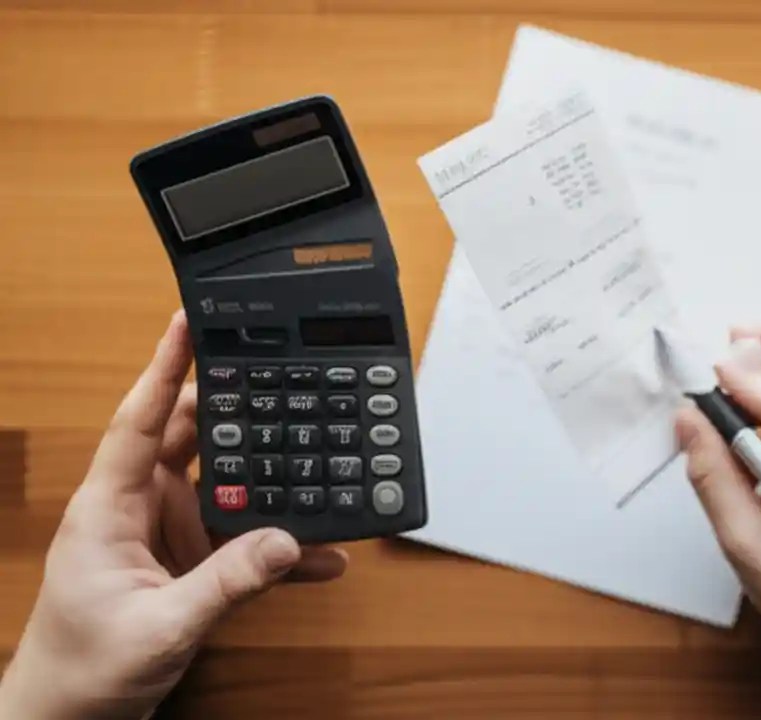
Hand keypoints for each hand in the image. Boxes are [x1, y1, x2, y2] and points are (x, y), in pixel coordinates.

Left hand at [0, 311, 347, 719]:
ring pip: (225, 480)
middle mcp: (138, 507)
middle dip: (233, 404)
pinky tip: (320, 552)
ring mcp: (166, 533)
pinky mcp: (190, 561)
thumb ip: (226, 583)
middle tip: (278, 369)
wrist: (70, 718)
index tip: (189, 321)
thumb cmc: (84, 670)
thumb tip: (285, 541)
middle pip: (189, 437)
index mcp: (110, 507)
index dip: (164, 369)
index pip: (139, 421)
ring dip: (267, 471)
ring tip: (316, 448)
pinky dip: (280, 543)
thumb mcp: (159, 627)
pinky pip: (243, 537)